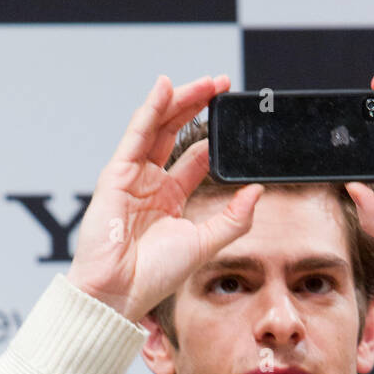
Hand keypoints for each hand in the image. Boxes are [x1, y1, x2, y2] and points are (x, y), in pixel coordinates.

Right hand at [66, 74, 263, 324]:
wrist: (120, 291)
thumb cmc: (153, 275)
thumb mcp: (204, 244)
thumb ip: (232, 219)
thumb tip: (257, 191)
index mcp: (170, 200)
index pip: (195, 158)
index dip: (214, 137)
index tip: (233, 120)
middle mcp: (151, 184)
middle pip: (176, 134)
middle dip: (199, 107)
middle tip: (222, 86)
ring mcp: (132, 176)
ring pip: (158, 127)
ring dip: (180, 100)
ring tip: (205, 82)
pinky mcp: (116, 174)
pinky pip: (136, 134)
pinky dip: (151, 109)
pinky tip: (165, 88)